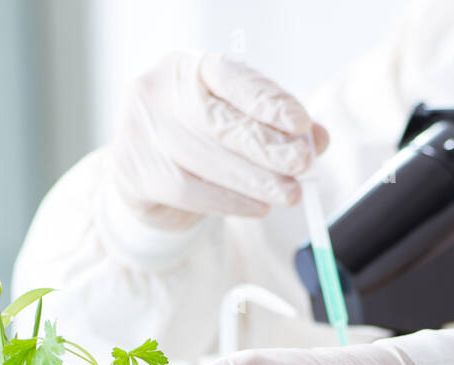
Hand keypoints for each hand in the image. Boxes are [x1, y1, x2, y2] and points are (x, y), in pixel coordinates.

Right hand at [110, 51, 328, 230]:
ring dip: (255, 181)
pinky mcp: (135, 171)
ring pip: (206, 160)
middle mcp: (158, 91)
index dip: (267, 100)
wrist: (149, 176)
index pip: (230, 77)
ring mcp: (141, 129)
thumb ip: (279, 128)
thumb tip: (318, 138)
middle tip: (302, 164)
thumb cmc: (201, 142)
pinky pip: (191, 191)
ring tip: (289, 193)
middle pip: (217, 120)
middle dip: (266, 146)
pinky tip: (258, 206)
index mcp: (187, 68)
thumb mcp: (238, 124)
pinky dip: (231, 202)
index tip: (301, 122)